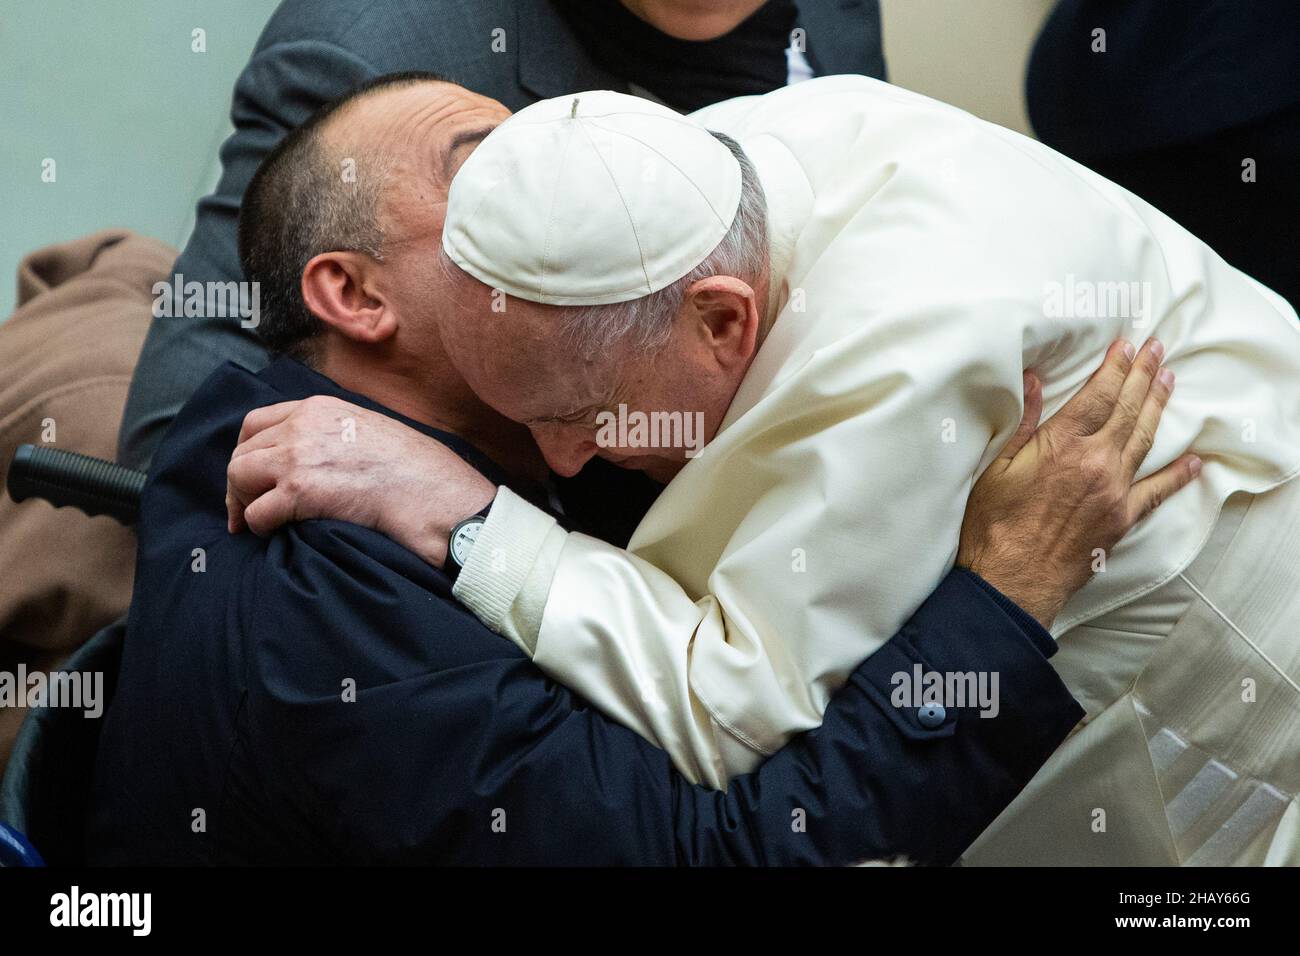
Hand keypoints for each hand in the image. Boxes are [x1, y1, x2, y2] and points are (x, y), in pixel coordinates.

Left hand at [226, 395, 495, 567]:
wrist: (437, 493)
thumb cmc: (418, 470)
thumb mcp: (373, 430)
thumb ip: (337, 434)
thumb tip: (317, 460)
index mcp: (319, 407)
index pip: (256, 422)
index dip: (247, 452)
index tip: (252, 476)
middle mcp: (303, 425)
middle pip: (242, 451)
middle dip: (239, 484)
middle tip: (246, 510)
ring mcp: (299, 456)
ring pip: (239, 477)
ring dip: (243, 504)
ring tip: (255, 524)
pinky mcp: (301, 491)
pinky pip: (257, 512)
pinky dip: (259, 526)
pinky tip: (274, 533)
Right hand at [956, 338, 1200, 629]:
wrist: (1012, 580)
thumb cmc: (994, 525)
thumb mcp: (996, 467)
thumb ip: (1023, 423)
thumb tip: (1033, 381)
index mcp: (1062, 444)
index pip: (1098, 394)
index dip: (1115, 366)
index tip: (1126, 345)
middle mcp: (1096, 461)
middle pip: (1128, 408)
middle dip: (1144, 375)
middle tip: (1157, 349)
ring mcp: (1115, 490)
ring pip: (1144, 438)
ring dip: (1158, 406)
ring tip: (1168, 380)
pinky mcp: (1122, 518)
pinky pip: (1158, 490)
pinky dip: (1178, 474)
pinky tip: (1194, 460)